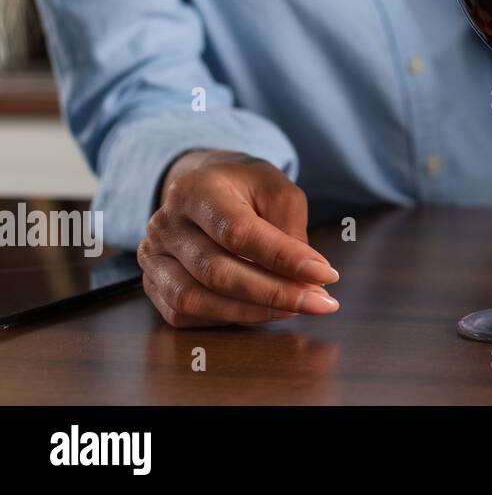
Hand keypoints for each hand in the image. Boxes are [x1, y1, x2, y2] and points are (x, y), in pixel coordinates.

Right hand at [137, 150, 340, 327]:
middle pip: (216, 271)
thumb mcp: (277, 191)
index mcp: (196, 190)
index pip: (238, 232)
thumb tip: (306, 279)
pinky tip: (262, 311)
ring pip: (196, 299)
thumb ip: (290, 230)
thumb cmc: (246, 188)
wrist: (205, 185)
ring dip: (253, 312)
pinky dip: (228, 318)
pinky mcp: (153, 284)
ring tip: (296, 308)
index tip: (326, 274)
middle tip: (320, 302)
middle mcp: (165, 224)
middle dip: (275, 293)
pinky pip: (185, 314)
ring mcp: (152, 257)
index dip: (283, 258)